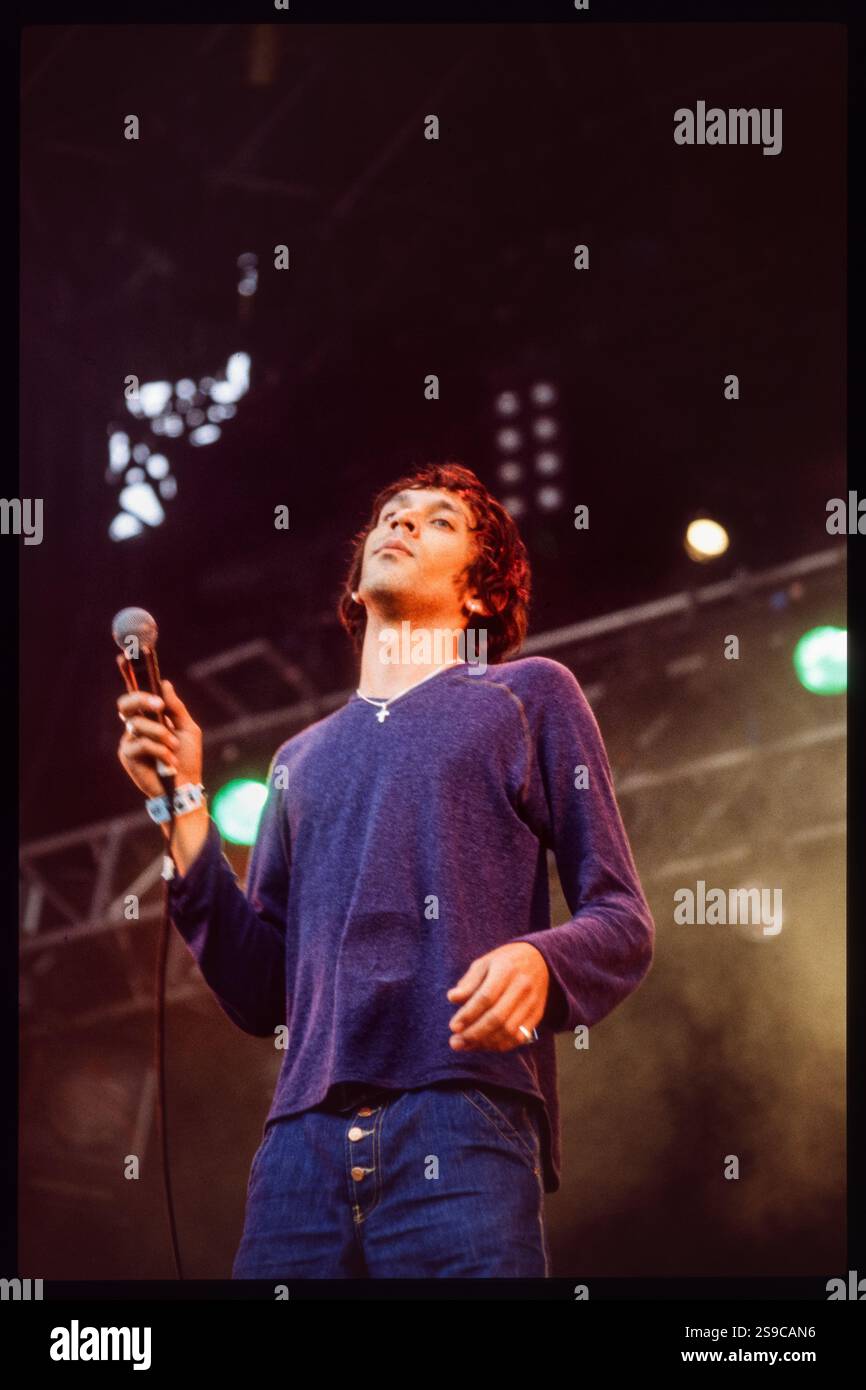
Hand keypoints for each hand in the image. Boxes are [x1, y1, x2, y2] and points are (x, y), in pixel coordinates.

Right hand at [117, 670, 201, 799]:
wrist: (186, 785)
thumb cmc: (187, 758)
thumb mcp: (187, 728)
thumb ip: (175, 708)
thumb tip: (164, 683)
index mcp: (151, 716)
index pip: (137, 692)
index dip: (129, 675)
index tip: (124, 657)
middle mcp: (137, 725)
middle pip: (126, 703)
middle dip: (140, 699)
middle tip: (158, 704)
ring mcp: (130, 740)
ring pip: (137, 724)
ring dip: (160, 734)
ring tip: (173, 747)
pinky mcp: (127, 755)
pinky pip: (139, 743)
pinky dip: (159, 750)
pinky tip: (169, 761)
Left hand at [446, 942, 549, 1052]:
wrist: (539, 961)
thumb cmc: (504, 962)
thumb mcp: (484, 963)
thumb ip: (468, 982)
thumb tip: (452, 998)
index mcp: (506, 969)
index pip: (486, 997)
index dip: (468, 1014)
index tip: (453, 1027)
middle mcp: (521, 986)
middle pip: (497, 1017)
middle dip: (474, 1034)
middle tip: (455, 1043)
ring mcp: (531, 1002)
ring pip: (508, 1031)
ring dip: (485, 1043)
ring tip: (466, 1045)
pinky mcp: (537, 1014)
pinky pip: (519, 1036)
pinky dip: (501, 1045)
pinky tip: (484, 1045)